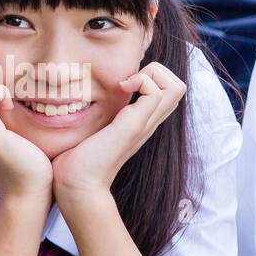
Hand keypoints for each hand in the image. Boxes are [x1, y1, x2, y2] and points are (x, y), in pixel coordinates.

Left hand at [51, 62, 185, 204]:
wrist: (77, 185)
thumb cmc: (76, 160)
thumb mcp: (92, 130)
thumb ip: (97, 116)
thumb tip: (82, 100)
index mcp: (141, 121)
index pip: (168, 90)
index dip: (152, 75)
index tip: (124, 81)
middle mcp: (149, 122)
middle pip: (178, 86)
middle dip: (157, 70)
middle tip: (128, 80)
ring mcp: (144, 124)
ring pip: (176, 86)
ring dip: (152, 74)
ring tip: (126, 84)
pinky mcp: (134, 125)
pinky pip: (156, 92)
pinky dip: (141, 80)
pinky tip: (120, 89)